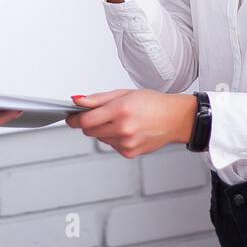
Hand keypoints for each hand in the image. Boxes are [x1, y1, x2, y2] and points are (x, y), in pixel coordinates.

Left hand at [64, 89, 195, 158]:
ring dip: (104, 130)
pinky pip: (112, 145)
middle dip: (90, 123)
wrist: (175, 119)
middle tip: (101, 115)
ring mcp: (126, 143)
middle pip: (90, 131)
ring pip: (100, 138)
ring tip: (121, 121)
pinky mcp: (129, 152)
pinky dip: (114, 138)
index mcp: (121, 110)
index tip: (71, 117)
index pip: (86, 120)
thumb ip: (97, 99)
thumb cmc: (153, 104)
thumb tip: (77, 101)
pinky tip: (128, 131)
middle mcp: (123, 128)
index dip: (75, 119)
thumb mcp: (124, 93)